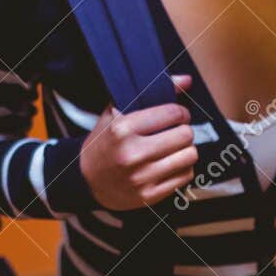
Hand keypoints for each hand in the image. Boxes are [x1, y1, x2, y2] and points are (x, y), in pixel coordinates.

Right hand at [79, 73, 197, 208]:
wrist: (86, 179)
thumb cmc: (105, 141)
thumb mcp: (117, 112)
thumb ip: (152, 92)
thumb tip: (187, 80)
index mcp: (123, 129)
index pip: (173, 113)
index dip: (180, 113)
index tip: (175, 116)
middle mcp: (132, 154)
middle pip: (185, 135)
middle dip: (184, 130)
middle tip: (175, 132)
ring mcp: (141, 177)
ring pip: (190, 156)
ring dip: (186, 150)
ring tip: (174, 148)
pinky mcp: (149, 195)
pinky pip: (185, 176)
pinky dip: (183, 168)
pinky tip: (170, 164)